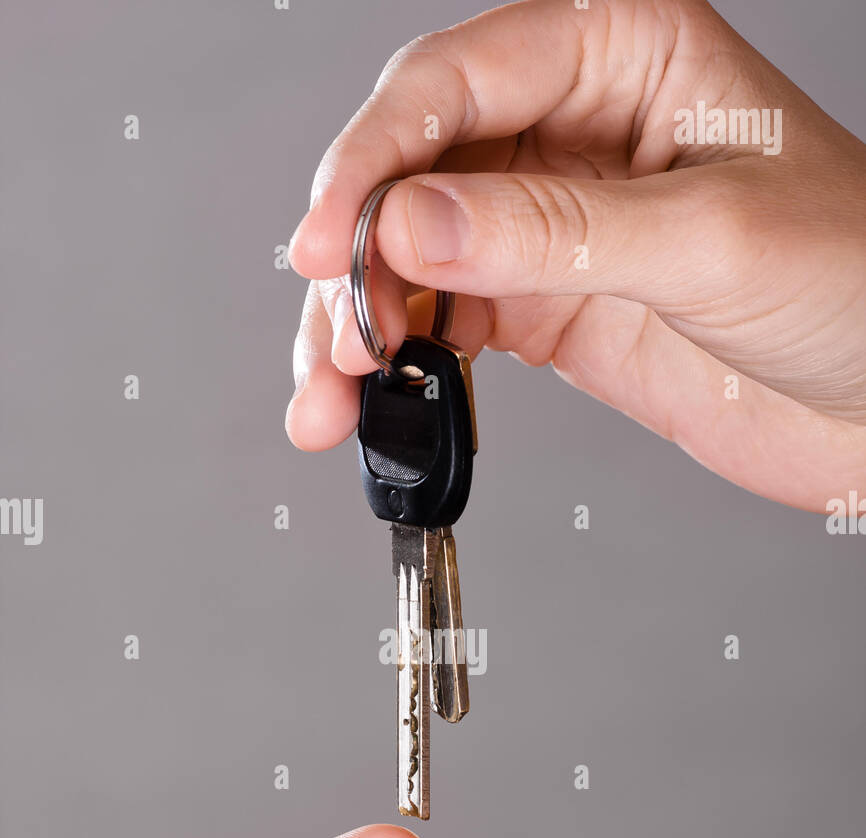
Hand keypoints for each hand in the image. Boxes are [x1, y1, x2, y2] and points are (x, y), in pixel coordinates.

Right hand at [287, 0, 865, 510]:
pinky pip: (446, 322)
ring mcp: (554, 224)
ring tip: (335, 395)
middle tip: (339, 341)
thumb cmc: (856, 282)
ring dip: (361, 324)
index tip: (331, 245)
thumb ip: (553, 230)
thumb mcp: (709, 239)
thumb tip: (413, 224)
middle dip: (356, 258)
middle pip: (412, 170)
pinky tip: (377, 399)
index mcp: (621, 53)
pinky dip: (402, 363)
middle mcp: (573, 129)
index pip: (454, 83)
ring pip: (413, 254)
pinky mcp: (548, 306)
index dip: (374, 162)